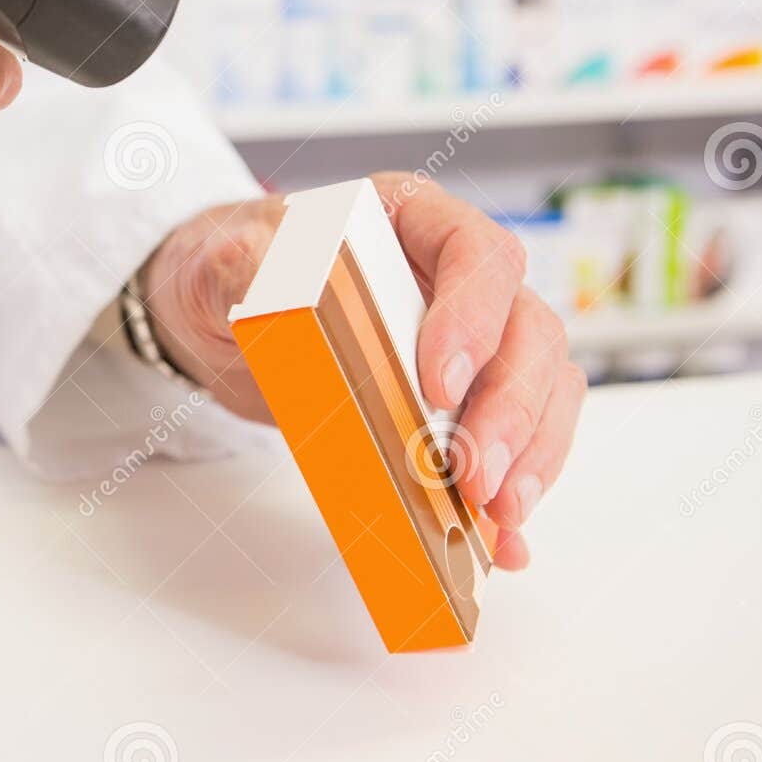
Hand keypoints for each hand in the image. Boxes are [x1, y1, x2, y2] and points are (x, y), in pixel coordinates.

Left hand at [140, 173, 585, 570]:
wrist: (220, 318)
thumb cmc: (237, 272)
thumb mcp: (221, 261)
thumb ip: (240, 261)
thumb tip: (252, 263)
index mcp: (411, 219)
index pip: (475, 253)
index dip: (473, 318)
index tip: (440, 387)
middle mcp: (456, 276)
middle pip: (527, 331)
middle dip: (511, 410)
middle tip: (476, 475)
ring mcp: (471, 339)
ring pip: (541, 386)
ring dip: (530, 454)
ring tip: (498, 513)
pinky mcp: (462, 401)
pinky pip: (516, 440)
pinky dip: (515, 489)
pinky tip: (504, 542)